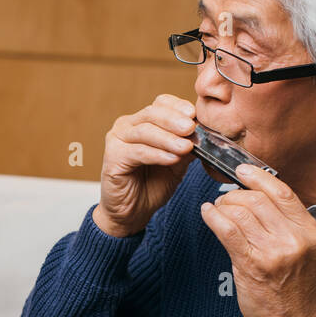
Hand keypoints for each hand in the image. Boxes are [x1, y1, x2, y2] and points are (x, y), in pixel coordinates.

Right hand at [93, 94, 196, 237]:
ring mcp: (116, 140)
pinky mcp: (112, 158)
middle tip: (191, 129)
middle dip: (174, 120)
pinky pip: (137, 152)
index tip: (194, 115)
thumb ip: (185, 146)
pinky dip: (157, 154)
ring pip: (144, 131)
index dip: (177, 106)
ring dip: (168, 139)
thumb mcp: (176, 162)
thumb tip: (204, 133)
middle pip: (151, 113)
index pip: (160, 103)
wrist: (132, 213)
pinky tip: (172, 159)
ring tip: (185, 147)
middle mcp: (126, 126)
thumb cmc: (151, 186)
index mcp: (142, 122)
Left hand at [199, 165, 315, 316]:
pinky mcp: (252, 265)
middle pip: (258, 199)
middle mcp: (294, 239)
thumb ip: (287, 226)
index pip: (283, 192)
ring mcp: (274, 252)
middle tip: (224, 199)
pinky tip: (207, 214)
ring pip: (241, 212)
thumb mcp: (305, 252)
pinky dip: (213, 217)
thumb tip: (257, 199)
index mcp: (310, 231)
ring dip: (223, 206)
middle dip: (235, 194)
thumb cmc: (295, 290)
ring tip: (217, 210)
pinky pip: (227, 230)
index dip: (259, 177)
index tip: (242, 170)